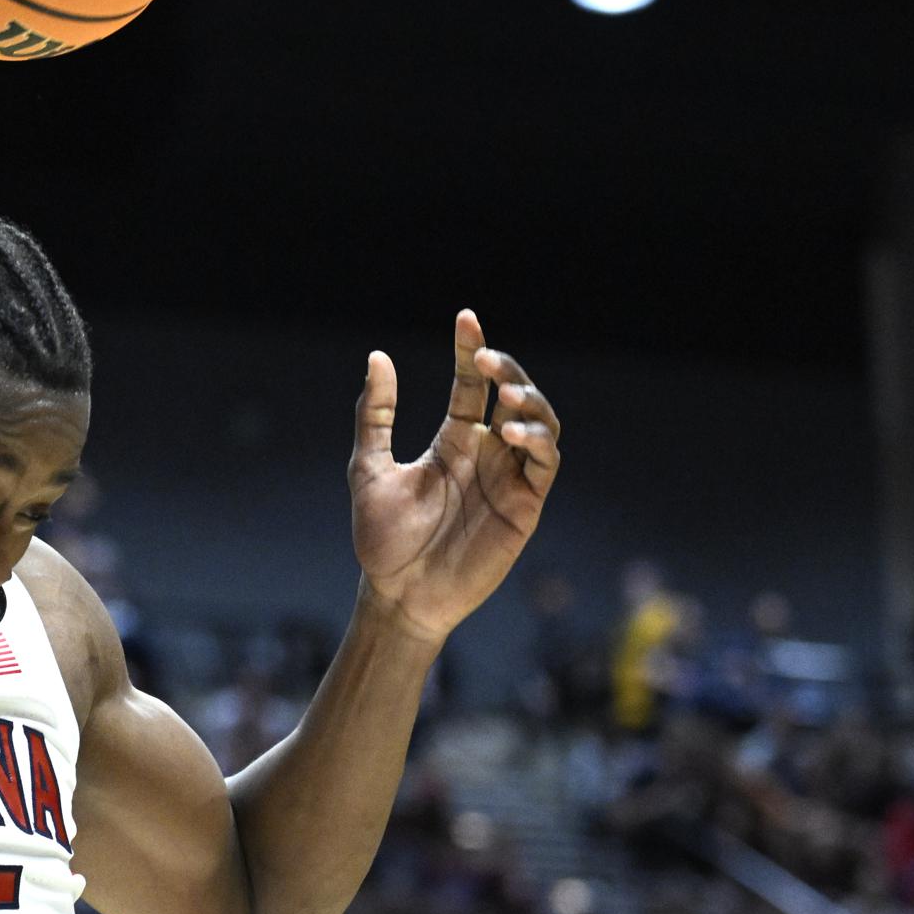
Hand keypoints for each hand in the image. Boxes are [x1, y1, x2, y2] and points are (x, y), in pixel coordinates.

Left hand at [349, 309, 560, 643]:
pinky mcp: (524, 507)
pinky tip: (513, 433)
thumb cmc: (382, 538)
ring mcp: (508, 479)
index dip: (472, 350)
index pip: (471, 385)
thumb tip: (378, 356)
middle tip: (487, 359)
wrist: (397, 594)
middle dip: (508, 370)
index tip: (465, 318)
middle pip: (514, 396)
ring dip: (531, 402)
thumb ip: (375, 415)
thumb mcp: (368, 468)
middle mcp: (486, 454)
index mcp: (452, 441)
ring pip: (541, 425)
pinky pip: (544, 466)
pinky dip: (537, 443)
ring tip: (507, 394)